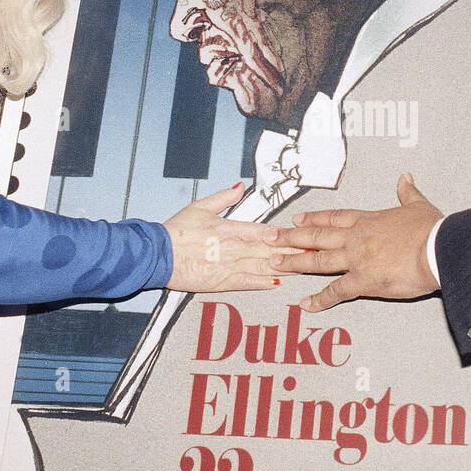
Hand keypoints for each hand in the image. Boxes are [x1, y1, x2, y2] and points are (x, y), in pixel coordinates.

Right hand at [163, 183, 295, 292]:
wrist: (157, 254)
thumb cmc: (176, 231)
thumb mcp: (200, 207)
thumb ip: (223, 198)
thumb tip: (239, 187)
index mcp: (229, 227)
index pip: (263, 231)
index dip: (285, 234)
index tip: (302, 235)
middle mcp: (232, 247)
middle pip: (269, 250)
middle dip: (293, 251)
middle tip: (313, 252)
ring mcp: (228, 265)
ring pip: (262, 266)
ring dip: (284, 267)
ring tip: (303, 267)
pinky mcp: (220, 282)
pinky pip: (245, 282)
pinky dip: (262, 282)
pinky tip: (277, 283)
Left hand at [272, 173, 441, 311]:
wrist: (438, 249)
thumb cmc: (432, 230)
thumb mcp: (419, 206)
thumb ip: (408, 193)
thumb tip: (405, 177)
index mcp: (369, 221)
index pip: (334, 218)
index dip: (314, 218)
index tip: (297, 218)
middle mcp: (357, 239)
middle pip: (317, 236)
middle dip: (291, 237)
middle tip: (270, 238)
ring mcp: (357, 260)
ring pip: (317, 261)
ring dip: (294, 262)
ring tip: (274, 264)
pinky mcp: (363, 282)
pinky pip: (336, 292)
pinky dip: (319, 300)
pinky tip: (305, 304)